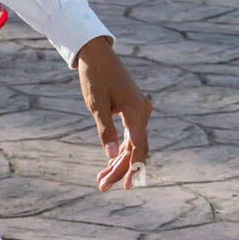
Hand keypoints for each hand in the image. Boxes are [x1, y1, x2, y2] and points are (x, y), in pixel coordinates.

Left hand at [76, 37, 150, 190]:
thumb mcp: (96, 104)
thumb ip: (105, 130)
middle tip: (102, 186)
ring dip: (119, 161)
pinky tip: (108, 162)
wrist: (96, 53)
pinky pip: (130, 134)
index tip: (125, 186)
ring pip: (133, 143)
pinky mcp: (133, 109)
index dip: (132, 169)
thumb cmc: (95, 76)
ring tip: (101, 179)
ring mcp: (140, 110)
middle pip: (135, 149)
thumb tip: (112, 155)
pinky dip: (120, 148)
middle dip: (120, 169)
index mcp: (136, 110)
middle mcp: (143, 111)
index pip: (138, 148)